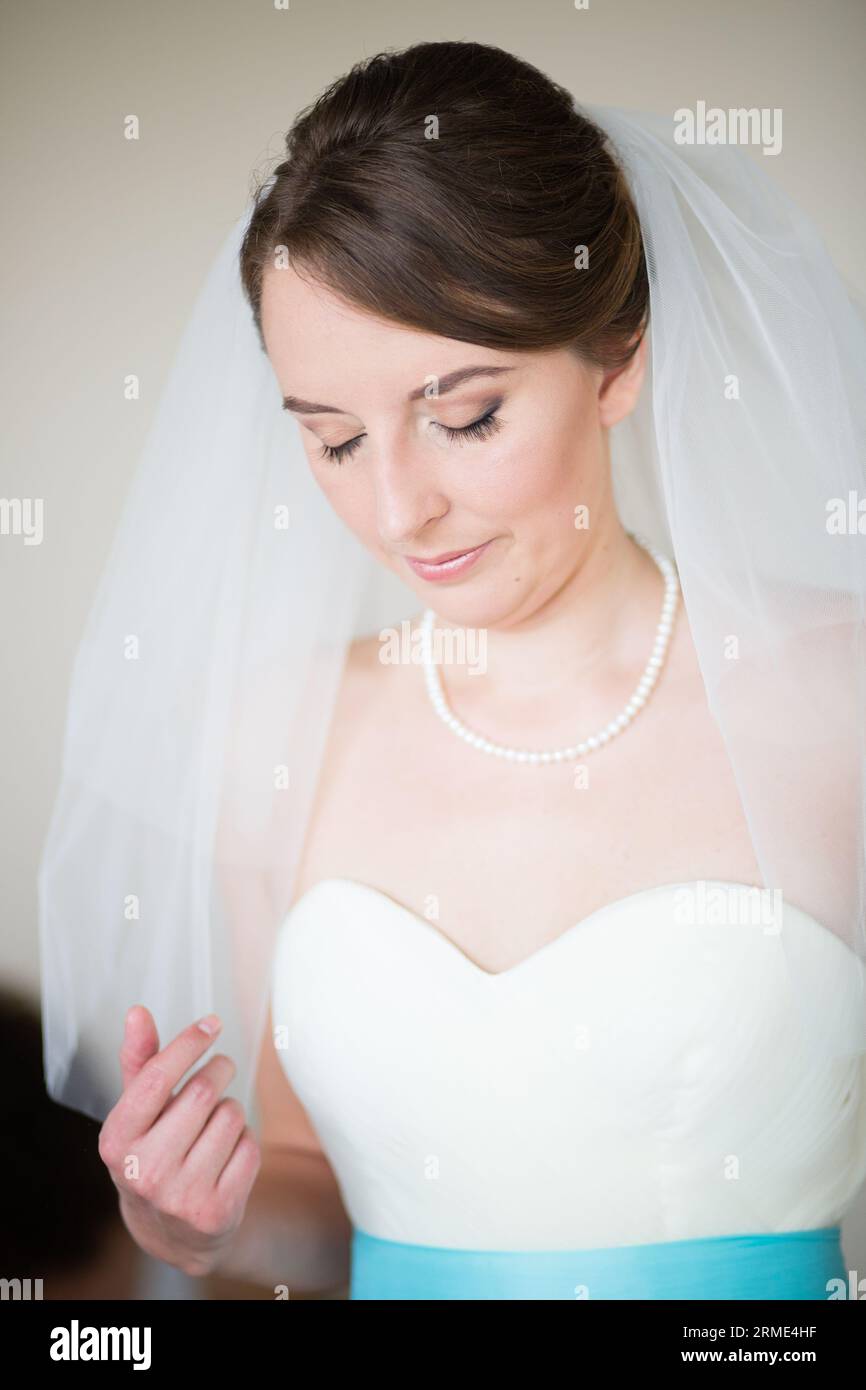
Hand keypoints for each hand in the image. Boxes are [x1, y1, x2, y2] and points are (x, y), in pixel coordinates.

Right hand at [98, 1005, 261, 1276]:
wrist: (170, 1231)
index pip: (155, 1079)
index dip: (188, 1044)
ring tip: (214, 1125)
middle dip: (219, 1070)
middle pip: (201, 1092)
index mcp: (116, 1141)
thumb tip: (137, 1012)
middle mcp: (143, 1172)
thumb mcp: (137, 1112)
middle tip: (221, 1069)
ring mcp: (179, 1197)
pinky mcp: (215, 1212)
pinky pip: (250, 1148)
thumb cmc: (153, 1151)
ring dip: (231, 1109)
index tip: (212, 1024)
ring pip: (231, 1117)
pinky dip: (246, 1141)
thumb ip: (139, 1061)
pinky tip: (226, 1156)